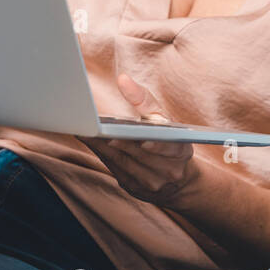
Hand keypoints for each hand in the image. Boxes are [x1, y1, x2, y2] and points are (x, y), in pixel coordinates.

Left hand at [80, 74, 204, 208]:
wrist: (174, 178)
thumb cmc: (166, 138)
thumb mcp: (162, 117)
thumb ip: (143, 99)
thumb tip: (123, 79)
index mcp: (181, 150)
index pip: (169, 147)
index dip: (155, 145)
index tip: (141, 140)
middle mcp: (170, 170)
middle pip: (141, 155)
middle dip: (120, 142)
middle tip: (99, 130)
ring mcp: (152, 183)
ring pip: (125, 164)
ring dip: (105, 149)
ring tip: (88, 133)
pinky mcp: (135, 189)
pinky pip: (116, 171)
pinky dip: (102, 155)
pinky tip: (91, 142)